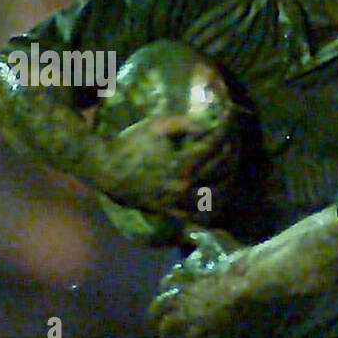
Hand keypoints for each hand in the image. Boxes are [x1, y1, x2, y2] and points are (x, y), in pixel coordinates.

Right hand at [100, 115, 236, 216]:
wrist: (106, 170)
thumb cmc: (130, 145)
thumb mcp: (154, 127)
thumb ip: (182, 124)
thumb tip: (205, 126)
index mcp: (182, 163)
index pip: (213, 146)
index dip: (224, 131)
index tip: (229, 120)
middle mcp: (184, 185)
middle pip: (218, 171)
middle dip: (229, 154)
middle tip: (232, 144)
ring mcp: (177, 201)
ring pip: (212, 198)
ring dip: (225, 185)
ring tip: (229, 175)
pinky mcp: (168, 211)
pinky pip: (193, 217)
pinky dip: (207, 212)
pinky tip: (212, 205)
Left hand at [149, 228, 245, 337]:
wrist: (245, 281)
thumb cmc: (233, 260)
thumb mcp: (217, 242)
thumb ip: (203, 238)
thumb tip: (192, 232)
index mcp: (183, 275)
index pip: (167, 283)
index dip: (166, 288)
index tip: (166, 291)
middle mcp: (181, 294)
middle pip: (159, 305)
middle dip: (155, 313)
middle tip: (154, 320)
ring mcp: (190, 311)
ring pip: (169, 324)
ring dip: (166, 330)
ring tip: (166, 336)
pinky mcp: (202, 325)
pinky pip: (191, 337)